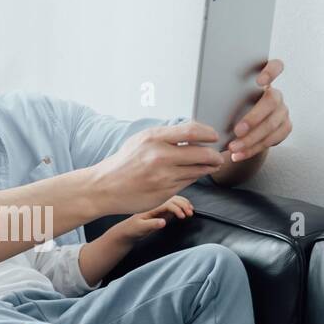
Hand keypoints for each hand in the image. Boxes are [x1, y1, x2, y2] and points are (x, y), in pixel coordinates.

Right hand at [91, 122, 222, 214]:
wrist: (105, 187)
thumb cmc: (124, 162)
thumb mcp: (141, 140)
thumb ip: (166, 136)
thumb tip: (194, 133)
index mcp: (154, 138)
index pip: (192, 131)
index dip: (208, 133)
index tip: (214, 137)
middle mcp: (160, 156)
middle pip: (202, 154)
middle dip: (215, 156)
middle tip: (218, 156)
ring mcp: (164, 176)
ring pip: (197, 171)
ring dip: (207, 168)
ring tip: (210, 165)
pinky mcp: (165, 192)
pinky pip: (188, 183)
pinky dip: (193, 178)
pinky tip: (191, 174)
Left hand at [113, 195, 193, 240]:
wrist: (127, 231)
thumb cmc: (132, 229)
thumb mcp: (141, 228)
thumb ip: (152, 225)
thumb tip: (164, 222)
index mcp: (151, 206)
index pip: (168, 203)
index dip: (177, 208)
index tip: (182, 216)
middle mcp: (156, 204)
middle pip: (173, 199)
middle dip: (183, 204)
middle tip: (190, 213)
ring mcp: (159, 207)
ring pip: (174, 201)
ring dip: (184, 204)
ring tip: (191, 211)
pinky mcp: (161, 211)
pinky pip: (173, 205)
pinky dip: (181, 206)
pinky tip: (186, 210)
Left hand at [226, 59, 292, 162]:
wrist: (240, 130)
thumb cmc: (229, 110)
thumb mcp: (226, 100)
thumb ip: (222, 94)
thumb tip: (204, 93)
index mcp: (263, 81)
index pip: (276, 66)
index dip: (271, 71)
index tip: (259, 82)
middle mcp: (276, 94)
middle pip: (272, 101)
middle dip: (254, 117)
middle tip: (237, 131)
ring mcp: (282, 111)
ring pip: (272, 125)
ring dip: (251, 139)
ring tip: (233, 148)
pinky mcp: (284, 128)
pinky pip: (272, 140)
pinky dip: (253, 149)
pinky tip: (239, 155)